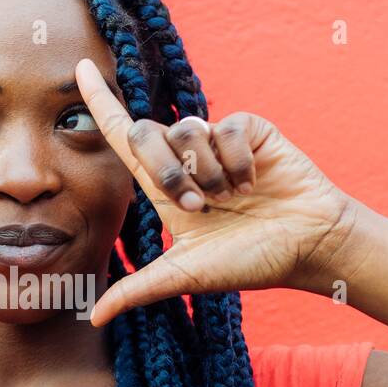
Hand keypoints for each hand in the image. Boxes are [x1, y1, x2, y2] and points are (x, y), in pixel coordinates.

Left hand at [74, 58, 358, 326]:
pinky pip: (225, 128)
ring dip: (206, 172)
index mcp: (163, 186)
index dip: (99, 101)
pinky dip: (237, 161)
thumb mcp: (185, 276)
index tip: (80, 67)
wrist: (307, 247)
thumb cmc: (250, 262)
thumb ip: (137, 289)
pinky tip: (256, 182)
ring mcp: (217, 141)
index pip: (121, 137)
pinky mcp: (249, 129)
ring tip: (233, 197)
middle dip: (165, 172)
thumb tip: (92, 319)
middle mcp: (186, 158)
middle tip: (198, 206)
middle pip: (145, 133)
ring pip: (186, 130)